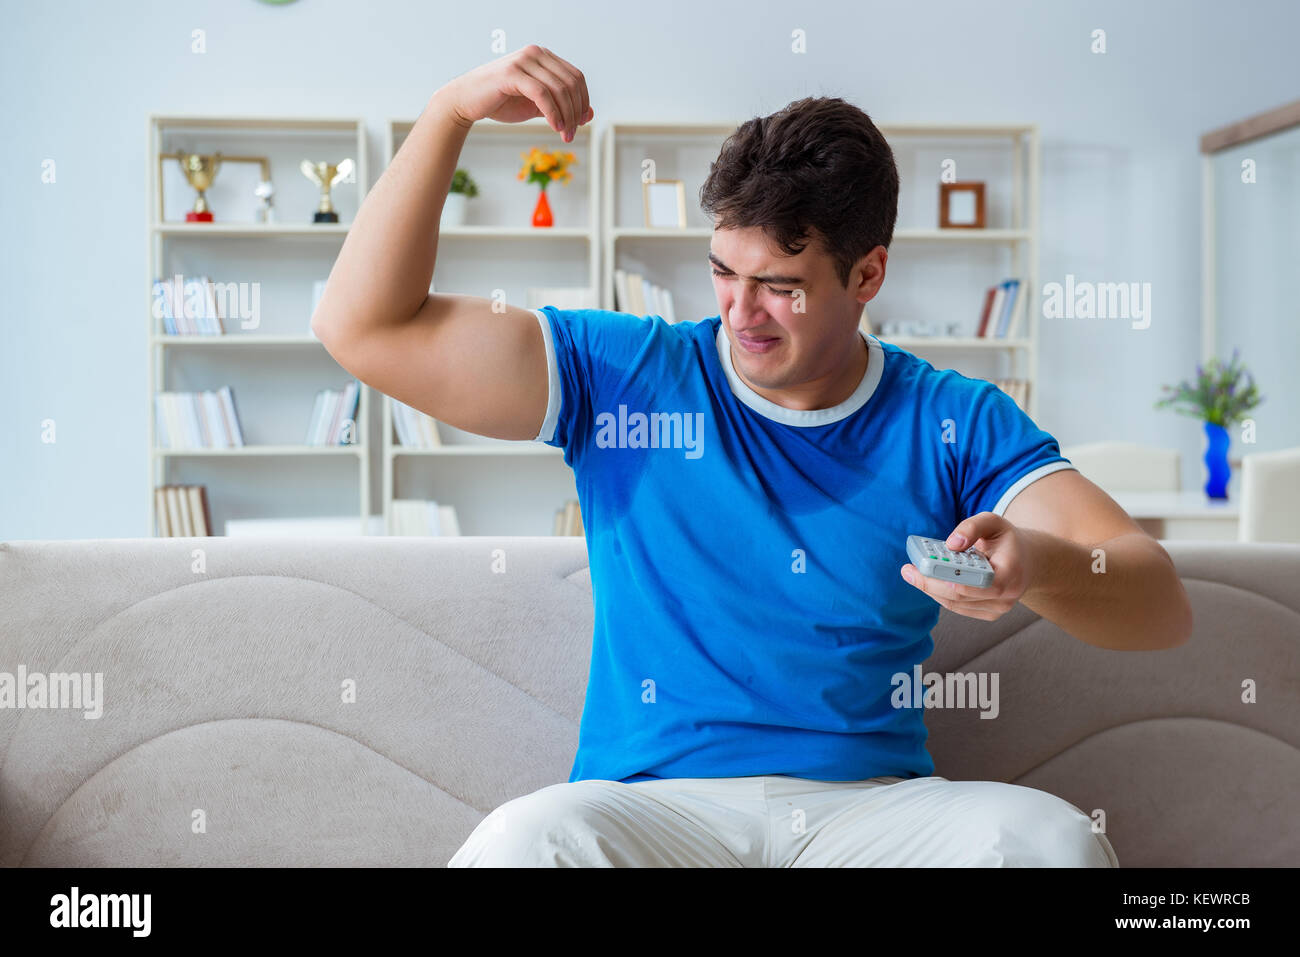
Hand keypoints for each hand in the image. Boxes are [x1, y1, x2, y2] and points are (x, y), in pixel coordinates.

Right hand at [438, 44, 593, 141]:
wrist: (466, 101)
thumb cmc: (501, 102)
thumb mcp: (537, 106)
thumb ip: (561, 106)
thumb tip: (590, 114)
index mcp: (543, 56)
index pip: (575, 77)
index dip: (583, 101)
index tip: (580, 123)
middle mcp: (535, 53)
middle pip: (570, 83)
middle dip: (576, 111)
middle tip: (572, 134)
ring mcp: (523, 61)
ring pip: (559, 89)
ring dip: (566, 116)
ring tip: (564, 135)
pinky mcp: (512, 73)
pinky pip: (542, 94)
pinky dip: (553, 113)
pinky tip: (555, 127)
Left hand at [900, 512, 1031, 620]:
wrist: (1025, 560)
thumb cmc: (1006, 540)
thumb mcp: (993, 522)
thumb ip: (972, 527)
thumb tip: (951, 544)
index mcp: (1011, 572)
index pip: (979, 582)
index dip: (951, 578)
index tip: (926, 568)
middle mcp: (1007, 596)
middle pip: (960, 595)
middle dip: (930, 583)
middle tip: (908, 570)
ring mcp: (997, 608)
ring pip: (955, 603)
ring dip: (930, 589)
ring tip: (911, 573)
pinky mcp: (987, 613)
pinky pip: (957, 607)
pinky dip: (939, 594)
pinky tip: (926, 581)